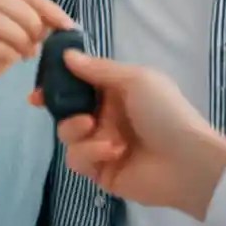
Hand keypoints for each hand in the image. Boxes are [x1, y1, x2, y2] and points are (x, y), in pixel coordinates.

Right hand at [29, 52, 225, 217]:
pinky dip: (91, 152)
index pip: (79, 83)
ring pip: (67, 134)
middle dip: (56, 105)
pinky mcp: (100, 170)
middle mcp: (106, 117)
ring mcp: (101, 144)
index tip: (38, 80)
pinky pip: (78, 159)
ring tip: (95, 129)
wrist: (187, 162)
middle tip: (42, 102)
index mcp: (116, 92)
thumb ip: (98, 69)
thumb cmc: (164, 112)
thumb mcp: (135, 79)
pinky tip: (113, 151)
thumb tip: (68, 55)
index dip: (57, 82)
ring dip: (77, 130)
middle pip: (66, 109)